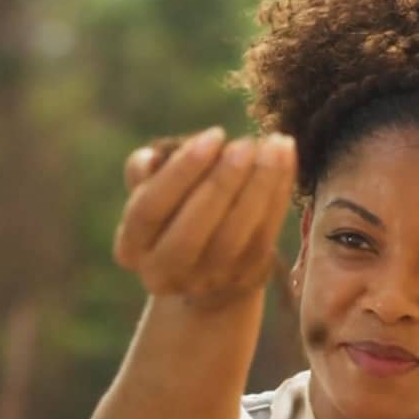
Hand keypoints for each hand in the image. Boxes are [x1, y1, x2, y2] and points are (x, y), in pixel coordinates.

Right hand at [113, 127, 296, 307]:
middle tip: (246, 143)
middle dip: (221, 182)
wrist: (207, 266)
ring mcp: (206, 282)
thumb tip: (152, 159)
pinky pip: (263, 238)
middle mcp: (163, 274)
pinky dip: (277, 197)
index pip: (149, 210)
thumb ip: (146, 172)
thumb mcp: (153, 191)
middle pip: (191, 230)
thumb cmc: (175, 212)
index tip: (214, 135)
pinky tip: (286, 162)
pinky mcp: (243, 281)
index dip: (181, 172)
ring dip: (258, 188)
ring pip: (233, 238)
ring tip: (275, 147)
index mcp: (132, 248)